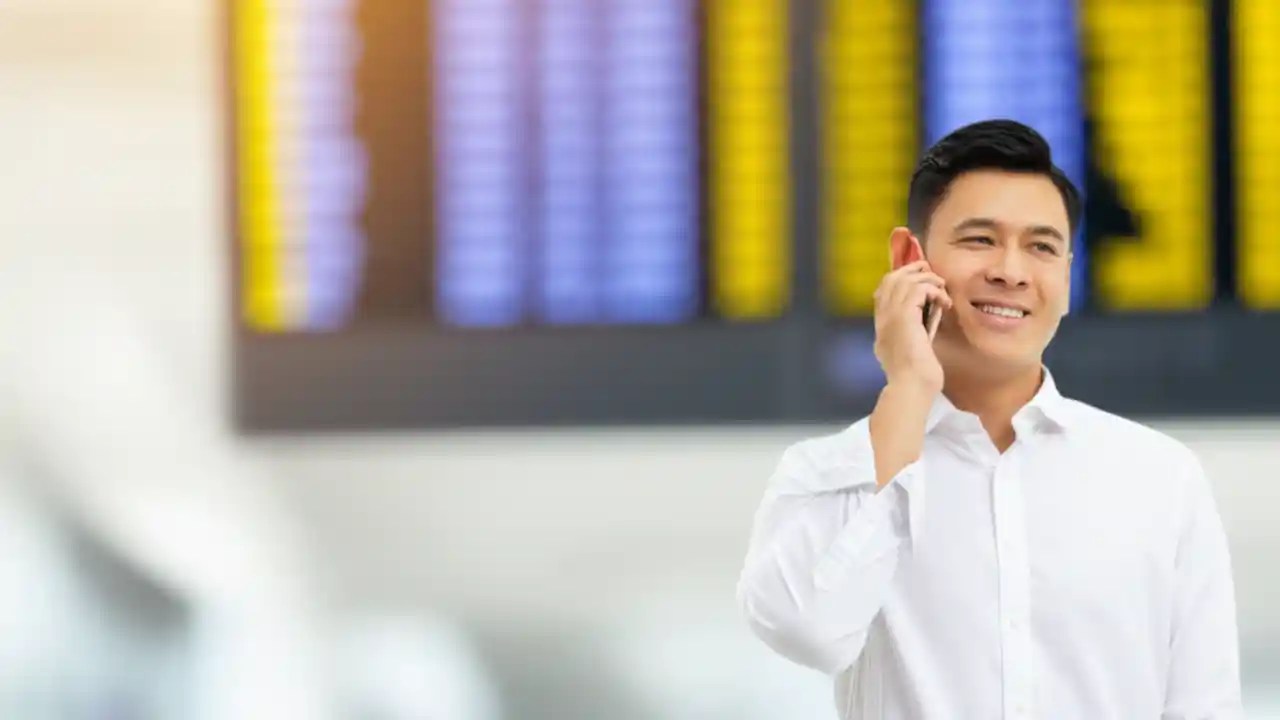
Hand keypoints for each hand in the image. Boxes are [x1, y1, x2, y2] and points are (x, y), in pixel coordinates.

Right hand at [872, 259, 952, 393]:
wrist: (911, 386)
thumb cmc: (915, 376)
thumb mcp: (911, 349)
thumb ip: (913, 332)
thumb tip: (927, 317)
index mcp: (882, 325)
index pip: (884, 290)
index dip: (901, 278)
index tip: (921, 279)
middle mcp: (882, 317)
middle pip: (890, 278)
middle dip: (912, 270)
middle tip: (933, 275)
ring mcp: (891, 315)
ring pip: (905, 279)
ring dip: (928, 280)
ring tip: (942, 291)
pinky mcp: (904, 316)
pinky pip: (919, 289)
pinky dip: (935, 291)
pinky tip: (945, 303)